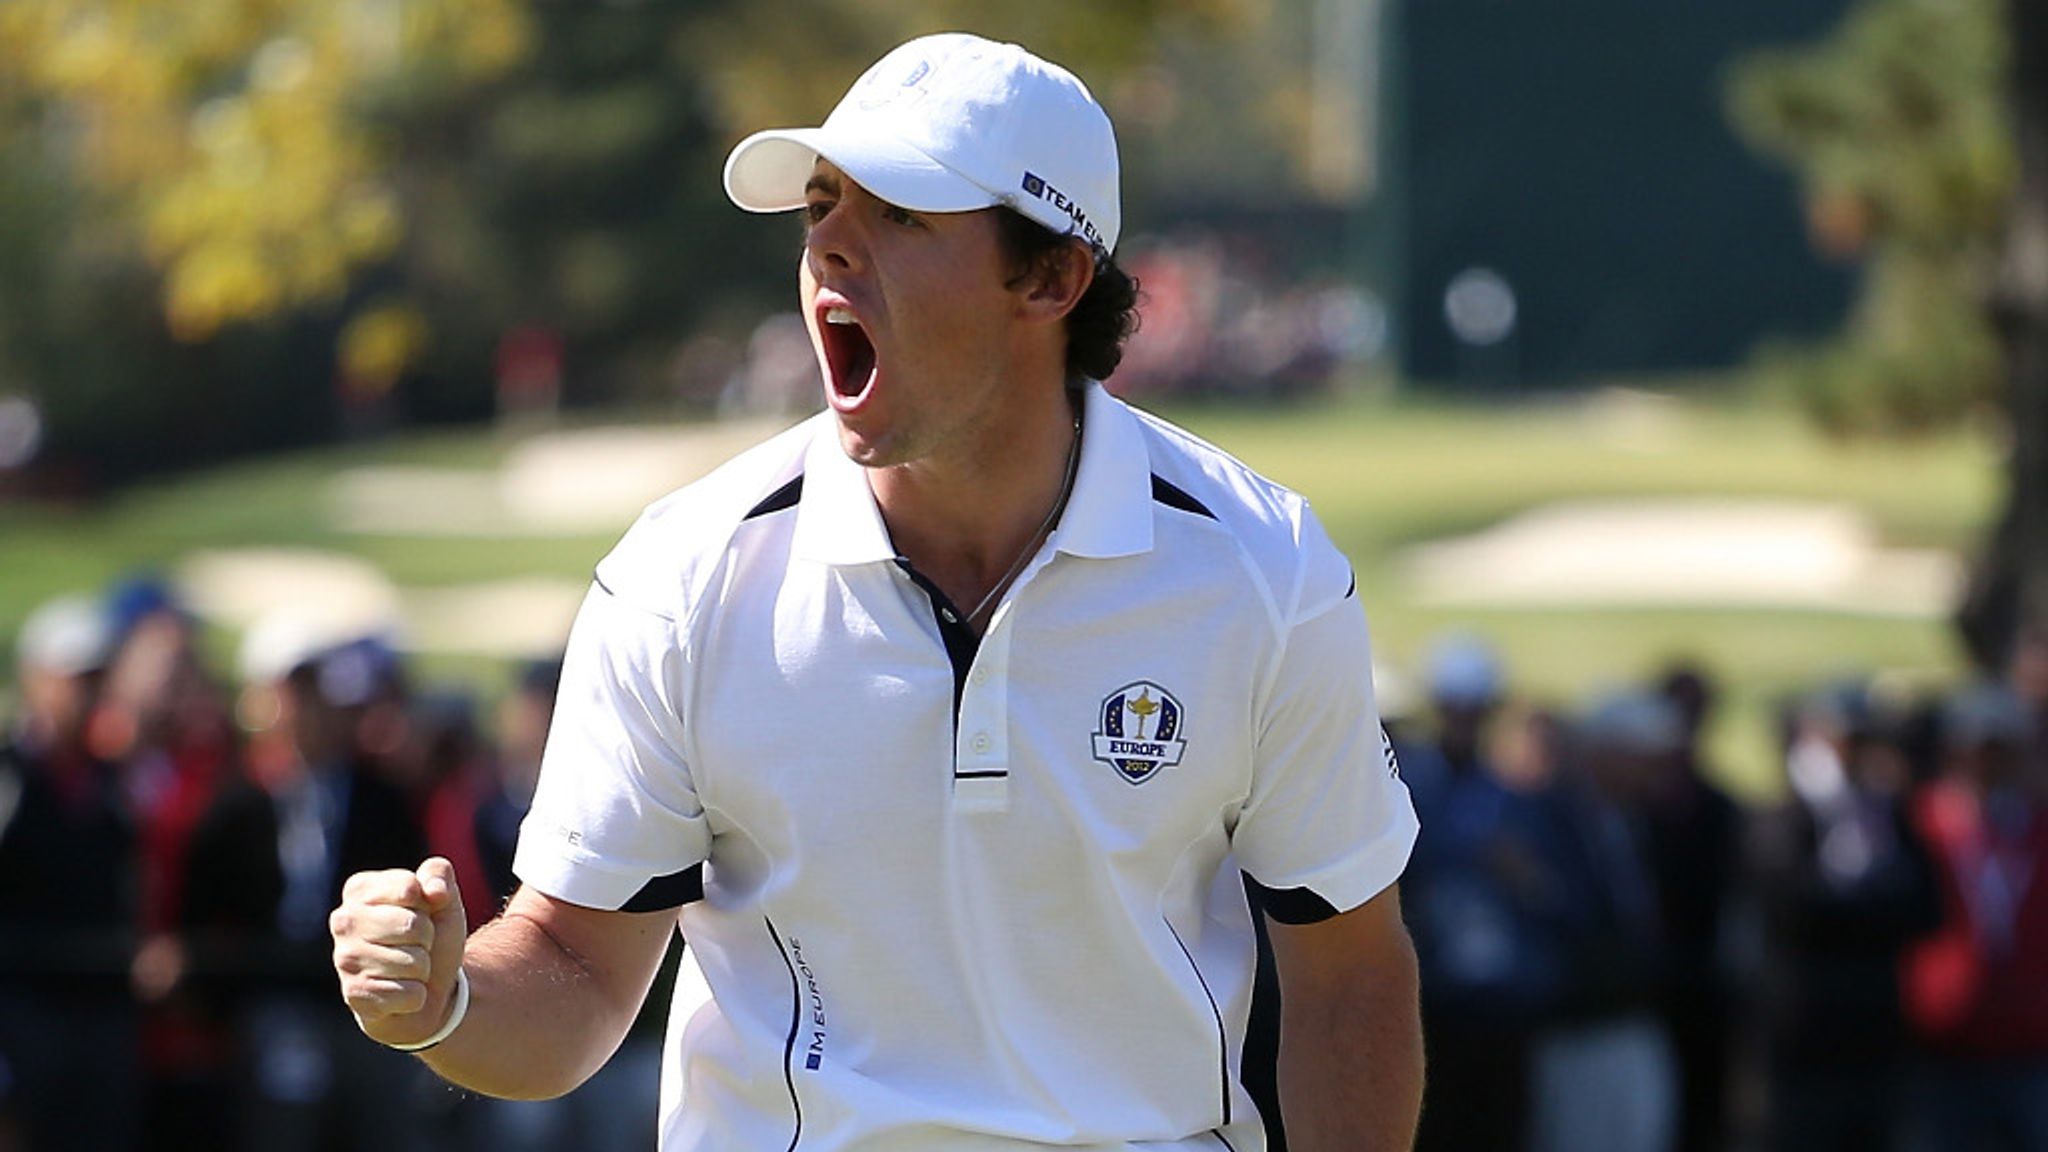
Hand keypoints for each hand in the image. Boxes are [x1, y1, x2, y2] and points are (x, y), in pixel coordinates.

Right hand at [331, 857, 468, 1047]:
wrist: (430, 986)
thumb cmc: (432, 935)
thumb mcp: (443, 897)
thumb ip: (439, 874)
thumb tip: (435, 891)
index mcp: (360, 889)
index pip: (409, 888)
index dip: (429, 904)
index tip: (420, 913)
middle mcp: (343, 921)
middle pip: (411, 925)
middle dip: (427, 937)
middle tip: (416, 944)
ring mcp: (344, 960)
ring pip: (412, 962)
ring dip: (422, 968)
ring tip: (408, 968)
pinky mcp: (355, 995)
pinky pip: (408, 993)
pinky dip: (416, 995)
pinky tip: (400, 991)